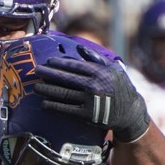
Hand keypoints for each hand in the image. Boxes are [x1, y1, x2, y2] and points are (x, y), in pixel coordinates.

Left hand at [34, 47, 149, 142]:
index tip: (49, 61)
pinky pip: (66, 110)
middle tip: (36, 71)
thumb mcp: (113, 69)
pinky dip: (54, 106)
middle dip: (49, 74)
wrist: (129, 113)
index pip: (75, 66)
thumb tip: (79, 49)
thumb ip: (96, 59)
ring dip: (48, 90)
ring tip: (36, 87)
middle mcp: (93, 85)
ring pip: (64, 94)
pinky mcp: (86, 115)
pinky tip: (44, 103)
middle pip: (66, 78)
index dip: (60, 63)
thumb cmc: (120, 88)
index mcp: (99, 72)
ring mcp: (89, 101)